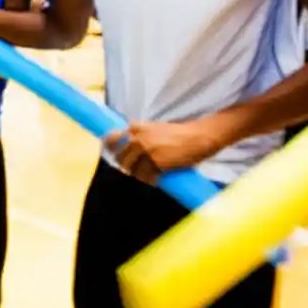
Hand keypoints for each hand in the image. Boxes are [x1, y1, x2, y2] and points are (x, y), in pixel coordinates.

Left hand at [104, 118, 227, 184]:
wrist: (198, 137)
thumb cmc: (179, 132)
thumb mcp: (155, 127)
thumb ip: (141, 134)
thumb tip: (129, 145)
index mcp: (136, 127)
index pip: (113, 138)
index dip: (110, 147)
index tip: (111, 152)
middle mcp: (138, 138)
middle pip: (120, 157)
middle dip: (125, 164)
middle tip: (132, 169)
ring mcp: (147, 151)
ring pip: (131, 169)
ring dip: (137, 174)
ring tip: (146, 175)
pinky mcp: (156, 163)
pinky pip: (146, 177)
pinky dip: (149, 180)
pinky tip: (155, 180)